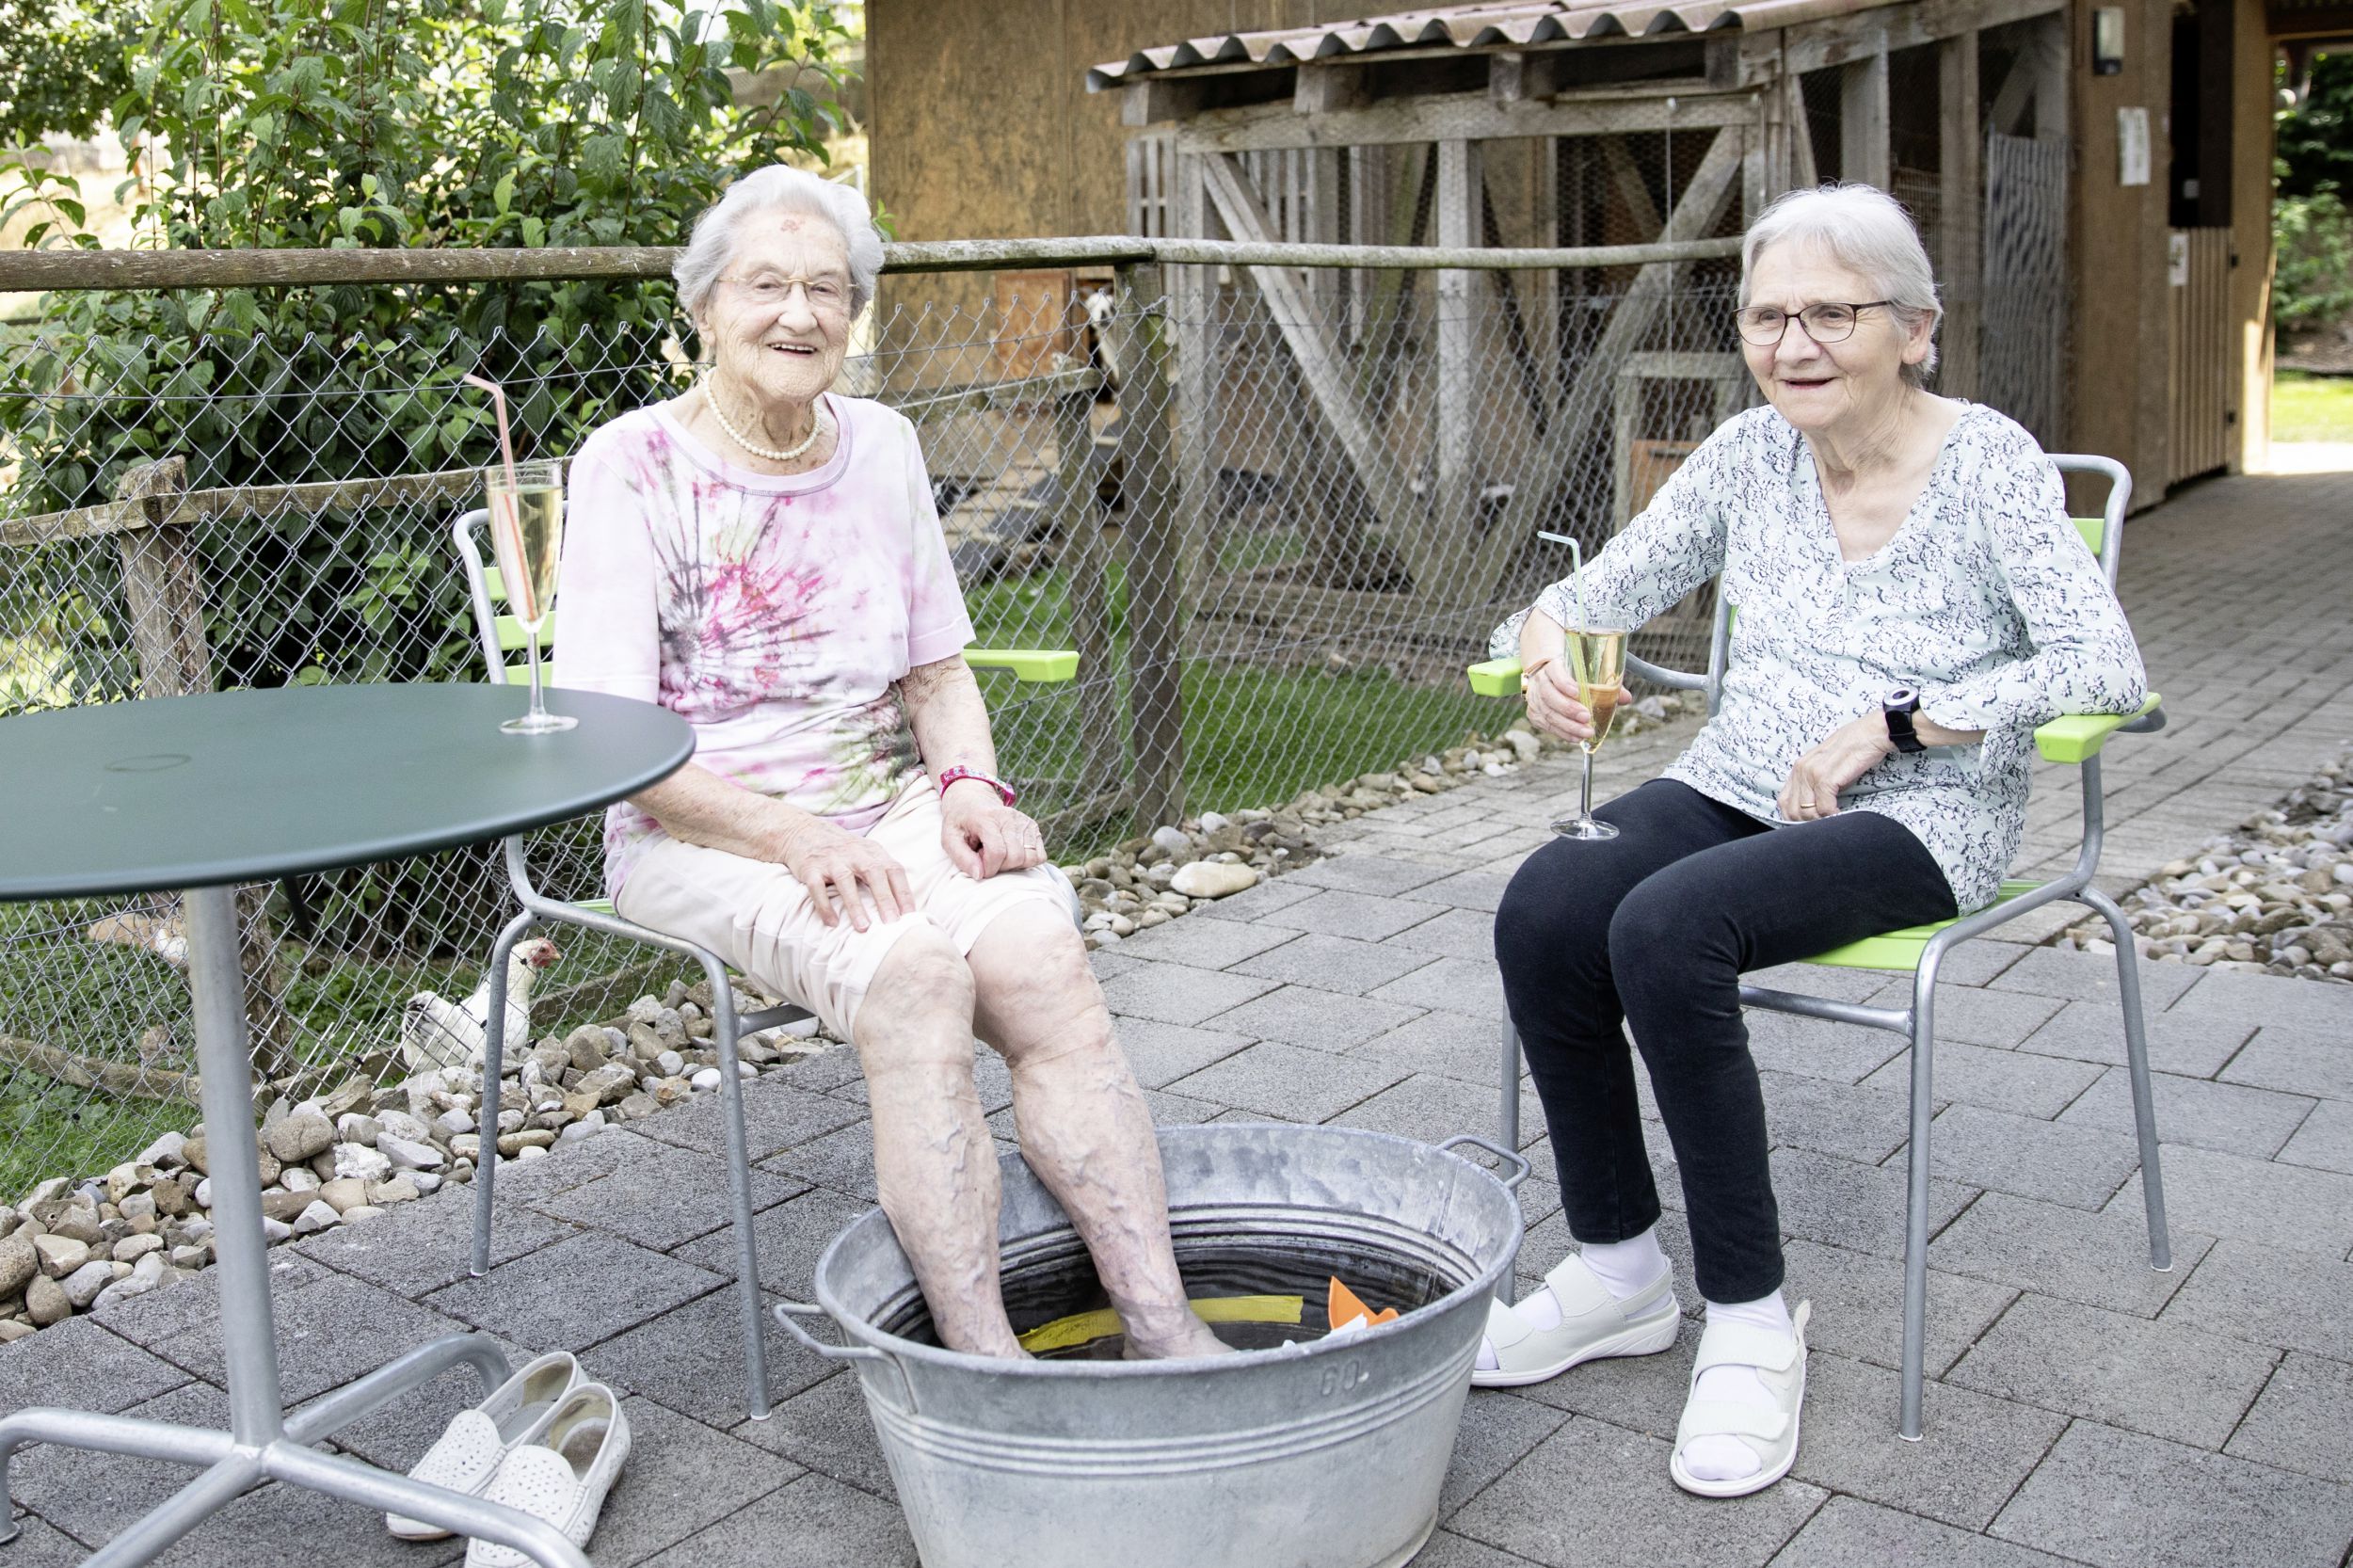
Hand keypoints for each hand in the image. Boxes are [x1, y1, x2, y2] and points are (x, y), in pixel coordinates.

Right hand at [776, 817, 913, 930]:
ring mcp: (831, 860)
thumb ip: (882, 872)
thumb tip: (902, 906)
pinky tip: (832, 923)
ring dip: (856, 905)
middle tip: (892, 922)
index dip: (903, 892)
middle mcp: (854, 853)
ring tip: (863, 927)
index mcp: (872, 851)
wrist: (802, 831)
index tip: (910, 915)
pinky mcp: (810, 868)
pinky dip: (824, 906)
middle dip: (884, 898)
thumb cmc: (842, 850)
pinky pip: (817, 887)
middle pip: (873, 873)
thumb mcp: (866, 853)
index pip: (893, 870)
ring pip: (846, 881)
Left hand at [941, 780, 1047, 878]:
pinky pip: (1039, 856)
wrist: (972, 800)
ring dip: (1013, 864)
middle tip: (986, 857)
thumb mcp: (949, 839)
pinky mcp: (1033, 826)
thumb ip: (961, 858)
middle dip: (1000, 866)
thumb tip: (980, 875)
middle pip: (1015, 857)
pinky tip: (1010, 852)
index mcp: (987, 818)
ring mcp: (1024, 821)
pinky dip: (1026, 860)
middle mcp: (1010, 817)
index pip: (997, 852)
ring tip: (998, 854)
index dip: (989, 868)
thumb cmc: (960, 823)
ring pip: (1029, 858)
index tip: (980, 868)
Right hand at [1522, 658, 1631, 745]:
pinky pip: (1547, 725)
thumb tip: (1626, 698)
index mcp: (1552, 666)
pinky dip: (1562, 733)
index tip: (1578, 691)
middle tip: (1586, 717)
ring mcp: (1534, 698)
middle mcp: (1540, 681)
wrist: (1547, 675)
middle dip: (1568, 708)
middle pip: (1549, 695)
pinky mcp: (1534, 713)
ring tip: (1586, 732)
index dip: (1564, 682)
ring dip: (1567, 725)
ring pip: (1547, 713)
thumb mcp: (1586, 672)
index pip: (1555, 672)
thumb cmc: (1571, 674)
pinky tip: (1576, 737)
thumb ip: (1607, 685)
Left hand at [1777, 712, 1895, 821]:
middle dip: (1808, 822)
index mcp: (1799, 768)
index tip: (1809, 823)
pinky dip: (1832, 816)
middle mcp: (1801, 770)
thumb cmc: (1853, 749)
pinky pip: (1824, 808)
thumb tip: (1813, 806)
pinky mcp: (1827, 778)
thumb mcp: (1826, 764)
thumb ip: (1815, 781)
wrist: (1872, 733)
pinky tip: (1840, 814)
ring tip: (1832, 818)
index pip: (1783, 802)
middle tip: (1823, 823)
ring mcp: (1812, 774)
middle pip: (1792, 811)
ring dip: (1820, 821)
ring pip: (1806, 812)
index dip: (1794, 817)